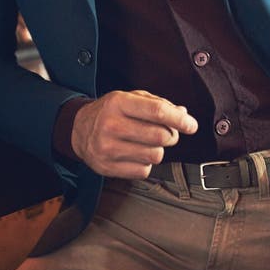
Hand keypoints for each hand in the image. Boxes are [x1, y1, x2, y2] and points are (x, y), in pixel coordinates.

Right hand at [71, 89, 197, 178]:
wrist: (78, 129)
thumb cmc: (110, 112)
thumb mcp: (130, 98)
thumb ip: (158, 103)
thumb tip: (182, 114)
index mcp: (119, 103)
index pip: (157, 112)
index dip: (179, 120)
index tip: (191, 125)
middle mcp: (111, 125)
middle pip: (159, 136)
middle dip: (171, 136)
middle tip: (167, 134)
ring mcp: (107, 148)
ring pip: (155, 156)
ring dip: (158, 151)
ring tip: (148, 144)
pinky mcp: (107, 167)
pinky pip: (143, 171)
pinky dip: (146, 164)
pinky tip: (136, 154)